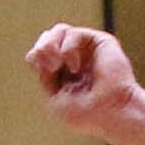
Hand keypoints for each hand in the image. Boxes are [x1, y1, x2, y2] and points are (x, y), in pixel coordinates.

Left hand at [24, 24, 142, 136]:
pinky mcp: (101, 42)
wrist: (110, 113)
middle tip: (50, 66)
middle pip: (48, 37)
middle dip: (42, 48)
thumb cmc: (86, 114)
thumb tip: (40, 54)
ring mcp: (88, 49)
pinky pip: (73, 33)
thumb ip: (45, 75)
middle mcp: (76, 58)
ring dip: (50, 45)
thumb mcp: (54, 98)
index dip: (34, 56)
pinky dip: (67, 48)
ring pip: (59, 30)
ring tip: (56, 63)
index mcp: (64, 72)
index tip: (39, 69)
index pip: (40, 51)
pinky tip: (74, 66)